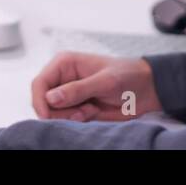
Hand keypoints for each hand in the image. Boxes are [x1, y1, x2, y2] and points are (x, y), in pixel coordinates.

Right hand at [31, 51, 160, 121]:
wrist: (146, 90)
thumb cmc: (128, 76)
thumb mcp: (104, 82)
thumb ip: (78, 90)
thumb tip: (50, 98)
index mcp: (64, 63)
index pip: (40, 83)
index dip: (40, 101)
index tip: (48, 117)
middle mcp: (62, 78)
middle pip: (44, 101)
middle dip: (60, 112)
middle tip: (83, 111)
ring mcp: (69, 94)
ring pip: (54, 113)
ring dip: (71, 117)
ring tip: (91, 110)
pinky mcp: (76, 107)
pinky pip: (66, 120)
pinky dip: (78, 121)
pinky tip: (93, 112)